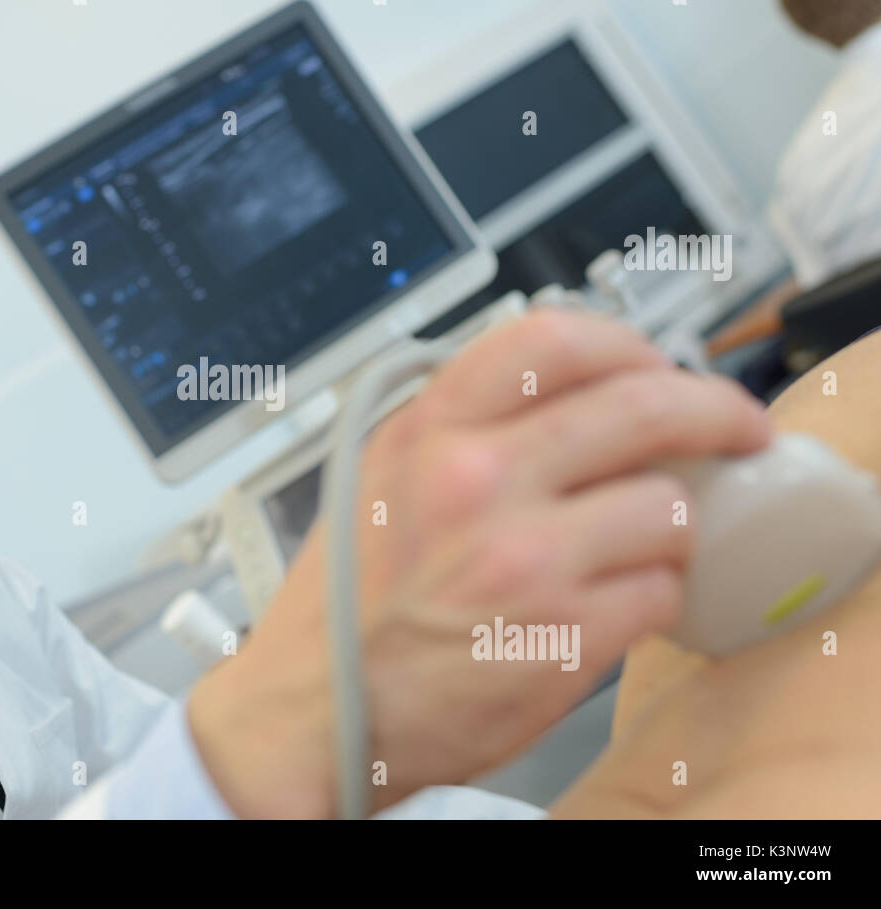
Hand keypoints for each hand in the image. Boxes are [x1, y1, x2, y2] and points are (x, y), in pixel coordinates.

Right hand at [187, 308, 771, 817]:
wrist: (313, 712)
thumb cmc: (346, 604)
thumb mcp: (380, 474)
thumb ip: (464, 421)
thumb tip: (570, 387)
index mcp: (428, 431)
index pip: (556, 338)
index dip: (631, 344)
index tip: (660, 367)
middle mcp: (474, 480)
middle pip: (643, 406)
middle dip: (715, 412)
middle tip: (737, 429)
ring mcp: (523, 559)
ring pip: (669, 508)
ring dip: (669, 530)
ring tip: (632, 552)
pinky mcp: (562, 638)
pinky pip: (660, 594)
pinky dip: (649, 600)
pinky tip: (607, 609)